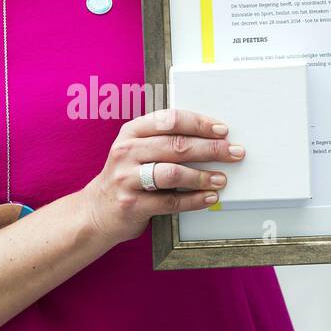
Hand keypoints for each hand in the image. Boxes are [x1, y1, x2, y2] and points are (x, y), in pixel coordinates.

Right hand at [80, 107, 245, 245]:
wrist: (97, 210)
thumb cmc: (126, 176)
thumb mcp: (136, 149)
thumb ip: (163, 139)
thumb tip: (210, 138)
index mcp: (131, 132)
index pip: (170, 120)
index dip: (200, 124)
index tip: (222, 130)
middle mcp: (127, 151)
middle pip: (176, 146)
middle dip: (210, 149)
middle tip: (233, 152)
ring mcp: (127, 178)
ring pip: (172, 173)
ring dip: (202, 176)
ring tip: (221, 178)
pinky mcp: (132, 204)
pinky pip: (170, 202)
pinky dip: (193, 200)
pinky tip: (209, 198)